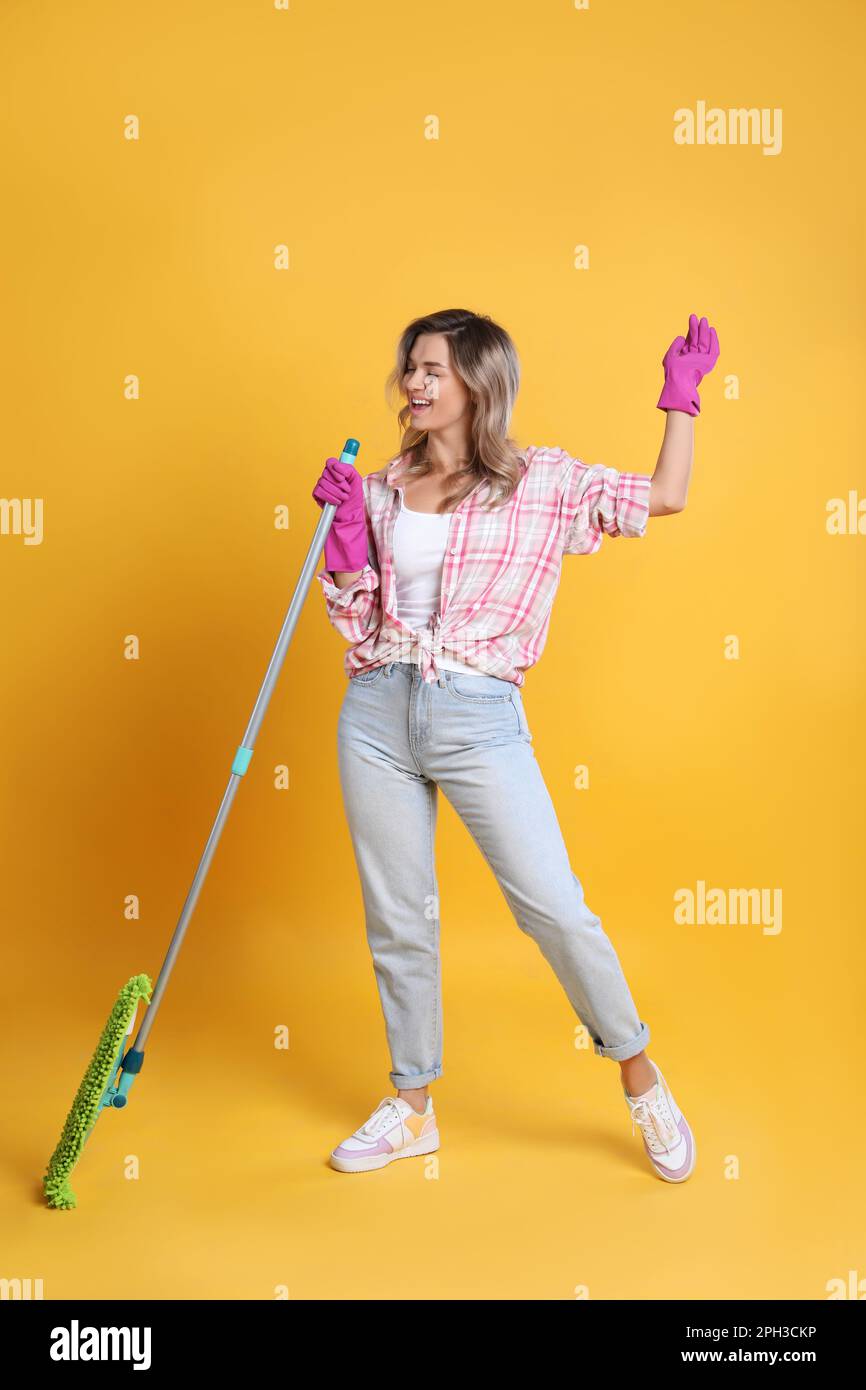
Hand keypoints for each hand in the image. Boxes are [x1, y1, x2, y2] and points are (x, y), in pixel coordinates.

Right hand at [312, 457, 368, 573]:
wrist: (349, 516)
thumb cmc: (353, 499)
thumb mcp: (356, 481)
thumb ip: (348, 469)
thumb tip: (336, 464)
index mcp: (337, 472)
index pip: (330, 462)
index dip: (335, 468)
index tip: (343, 477)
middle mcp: (328, 477)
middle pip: (327, 472)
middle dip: (339, 483)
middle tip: (346, 491)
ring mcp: (321, 486)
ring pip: (323, 482)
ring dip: (336, 492)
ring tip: (343, 499)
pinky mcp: (316, 495)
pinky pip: (319, 491)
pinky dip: (329, 497)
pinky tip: (336, 502)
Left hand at [656, 313, 719, 415]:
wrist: (679, 383)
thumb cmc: (673, 373)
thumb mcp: (670, 357)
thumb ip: (675, 346)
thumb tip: (682, 337)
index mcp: (685, 356)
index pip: (690, 339)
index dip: (691, 329)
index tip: (692, 318)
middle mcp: (694, 357)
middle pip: (698, 339)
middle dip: (698, 328)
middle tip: (698, 317)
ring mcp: (701, 360)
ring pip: (705, 342)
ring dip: (705, 331)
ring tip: (704, 320)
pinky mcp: (708, 363)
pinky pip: (714, 350)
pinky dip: (714, 340)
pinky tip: (712, 330)